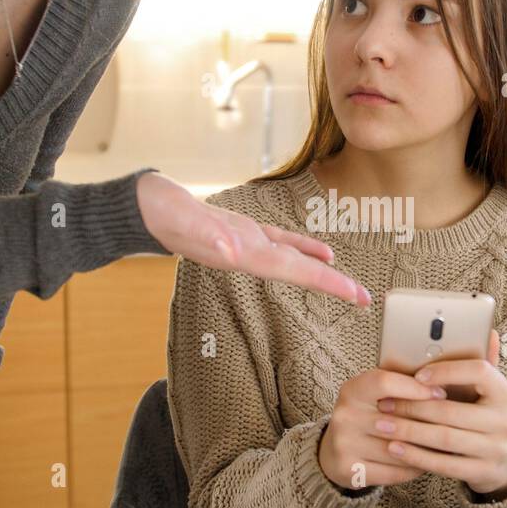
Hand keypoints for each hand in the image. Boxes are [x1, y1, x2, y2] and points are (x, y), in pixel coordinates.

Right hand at [136, 171, 371, 306]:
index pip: (296, 271)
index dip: (328, 284)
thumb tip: (233, 254)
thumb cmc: (159, 213)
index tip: (358, 297)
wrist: (140, 208)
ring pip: (295, 260)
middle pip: (301, 272)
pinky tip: (322, 251)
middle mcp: (250, 254)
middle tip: (367, 299)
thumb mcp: (182, 221)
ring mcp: (247, 243)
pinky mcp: (242, 230)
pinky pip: (281, 242)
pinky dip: (303, 247)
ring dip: (322, 272)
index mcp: (244, 255)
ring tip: (350, 285)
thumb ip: (206, 238)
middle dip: (335, 286)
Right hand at [318, 369, 446, 490]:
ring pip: (399, 449)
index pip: (385, 382)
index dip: (416, 388)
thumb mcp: (374, 396)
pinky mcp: (349, 470)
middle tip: (454, 424)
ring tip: (446, 444)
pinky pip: (395, 471)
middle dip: (428, 423)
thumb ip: (400, 387)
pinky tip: (427, 462)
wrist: (333, 452)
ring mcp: (344, 444)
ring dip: (427, 449)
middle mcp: (344, 416)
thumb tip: (442, 385)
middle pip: (396, 420)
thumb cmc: (366, 417)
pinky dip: (415, 467)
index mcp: (352, 390)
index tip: (441, 393)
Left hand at [372, 330, 506, 498]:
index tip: (417, 376)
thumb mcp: (488, 391)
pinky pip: (443, 464)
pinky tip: (396, 448)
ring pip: (444, 438)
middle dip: (411, 406)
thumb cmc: (487, 416)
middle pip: (451, 410)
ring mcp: (495, 449)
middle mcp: (505, 421)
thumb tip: (487, 331)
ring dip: (408, 431)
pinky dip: (416, 456)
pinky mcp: (482, 472)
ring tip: (382, 425)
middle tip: (382, 404)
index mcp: (506, 393)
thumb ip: (483, 363)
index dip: (447, 371)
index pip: (479, 372)